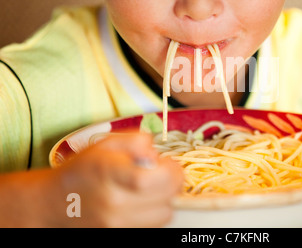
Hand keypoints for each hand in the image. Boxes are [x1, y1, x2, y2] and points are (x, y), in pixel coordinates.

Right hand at [54, 131, 183, 226]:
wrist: (57, 202)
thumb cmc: (83, 170)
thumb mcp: (106, 144)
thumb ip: (136, 141)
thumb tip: (156, 154)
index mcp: (111, 174)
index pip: (159, 179)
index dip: (172, 170)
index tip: (167, 163)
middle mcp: (115, 203)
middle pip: (167, 198)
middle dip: (172, 182)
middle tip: (162, 173)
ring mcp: (117, 224)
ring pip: (164, 215)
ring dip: (164, 200)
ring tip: (152, 188)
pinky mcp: (120, 234)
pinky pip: (153, 225)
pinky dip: (154, 212)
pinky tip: (142, 201)